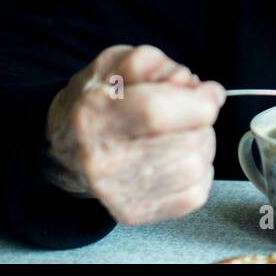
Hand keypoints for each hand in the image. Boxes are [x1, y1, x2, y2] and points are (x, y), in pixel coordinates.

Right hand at [44, 44, 225, 225]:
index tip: (209, 93)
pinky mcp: (132, 212)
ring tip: (185, 133)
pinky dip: (200, 172)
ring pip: (194, 168)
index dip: (199, 101)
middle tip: (192, 113)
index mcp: (96, 114)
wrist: (66, 146)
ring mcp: (117, 191)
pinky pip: (194, 195)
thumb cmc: (98, 101)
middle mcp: (103, 158)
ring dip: (202, 145)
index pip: (157, 111)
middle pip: (184, 142)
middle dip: (202, 122)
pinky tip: (181, 157)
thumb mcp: (116, 63)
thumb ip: (157, 65)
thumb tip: (195, 87)